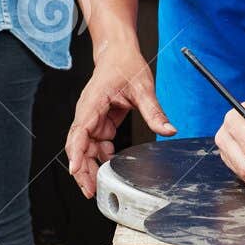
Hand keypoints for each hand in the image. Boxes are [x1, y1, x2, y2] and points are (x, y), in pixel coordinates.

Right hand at [65, 43, 174, 197]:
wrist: (119, 53)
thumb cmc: (125, 65)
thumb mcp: (143, 87)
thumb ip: (154, 111)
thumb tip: (168, 130)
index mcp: (93, 102)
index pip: (79, 131)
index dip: (76, 152)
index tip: (75, 169)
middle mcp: (87, 112)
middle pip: (78, 145)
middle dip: (81, 169)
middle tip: (90, 190)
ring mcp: (92, 118)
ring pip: (85, 147)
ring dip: (90, 166)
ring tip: (98, 186)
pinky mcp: (99, 122)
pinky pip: (96, 143)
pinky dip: (101, 156)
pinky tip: (110, 166)